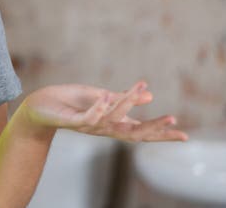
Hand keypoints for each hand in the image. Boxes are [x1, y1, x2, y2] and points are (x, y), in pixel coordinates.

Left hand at [20, 81, 187, 142]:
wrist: (40, 106)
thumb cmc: (71, 102)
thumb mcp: (100, 97)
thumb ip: (123, 98)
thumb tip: (150, 94)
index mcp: (112, 123)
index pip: (142, 131)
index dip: (162, 133)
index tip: (185, 136)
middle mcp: (104, 128)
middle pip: (133, 133)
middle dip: (153, 127)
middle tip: (173, 119)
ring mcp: (89, 126)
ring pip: (112, 119)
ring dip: (126, 104)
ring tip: (139, 89)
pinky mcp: (72, 121)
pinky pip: (87, 118)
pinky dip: (97, 109)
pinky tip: (105, 97)